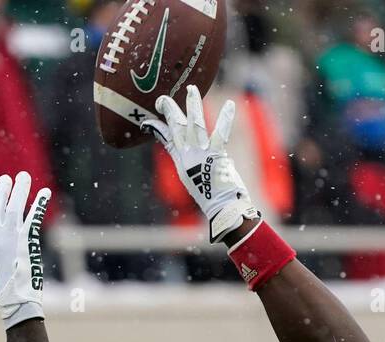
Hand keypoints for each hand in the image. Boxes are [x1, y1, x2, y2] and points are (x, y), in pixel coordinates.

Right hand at [0, 171, 49, 329]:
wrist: (16, 300)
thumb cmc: (2, 290)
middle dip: (1, 190)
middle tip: (6, 179)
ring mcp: (10, 239)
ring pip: (13, 207)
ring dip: (18, 190)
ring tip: (22, 176)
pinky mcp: (26, 241)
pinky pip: (33, 218)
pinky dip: (39, 203)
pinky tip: (45, 192)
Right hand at [141, 85, 257, 241]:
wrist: (221, 208)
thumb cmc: (211, 196)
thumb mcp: (193, 178)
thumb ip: (188, 160)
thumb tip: (184, 149)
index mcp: (182, 162)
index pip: (167, 139)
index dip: (158, 127)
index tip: (152, 117)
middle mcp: (188, 156)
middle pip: (176, 127)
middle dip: (170, 110)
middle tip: (164, 98)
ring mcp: (201, 154)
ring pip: (194, 124)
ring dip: (192, 105)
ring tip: (192, 89)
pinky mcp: (216, 155)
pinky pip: (220, 132)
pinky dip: (226, 118)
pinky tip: (232, 105)